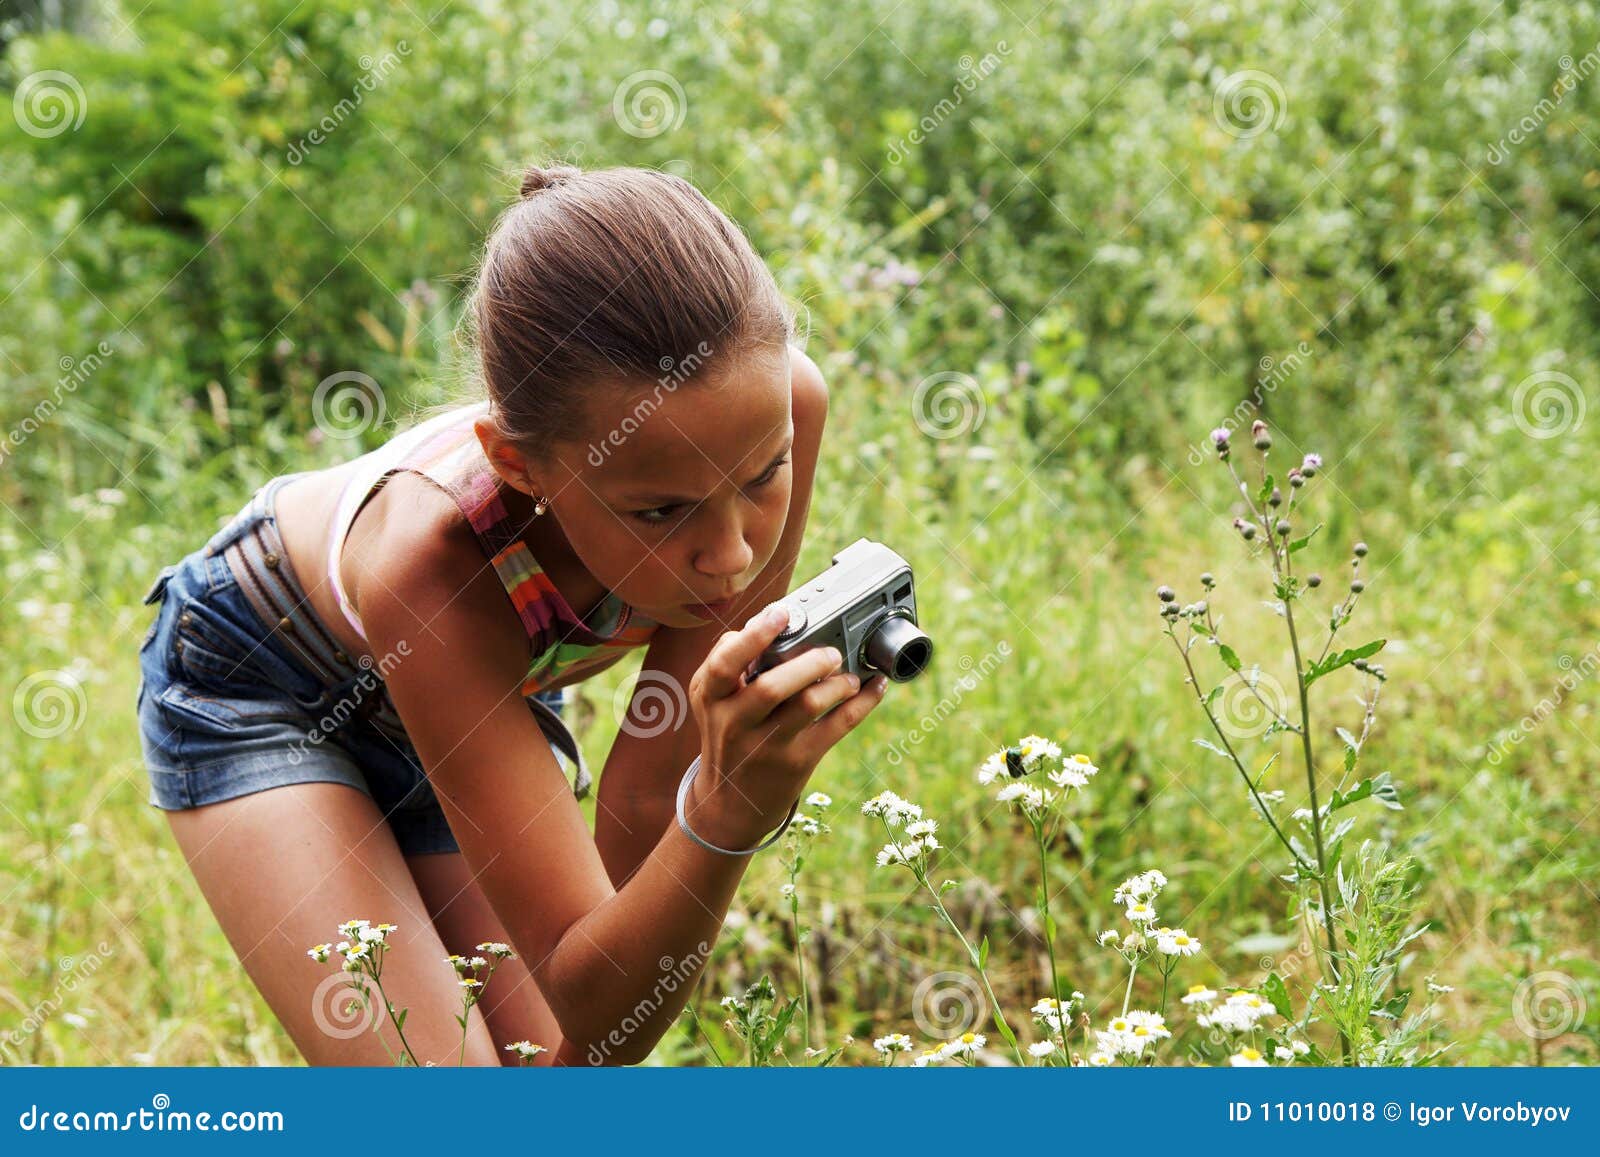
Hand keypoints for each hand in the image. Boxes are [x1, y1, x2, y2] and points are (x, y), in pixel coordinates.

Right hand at [684, 603, 887, 847]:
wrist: (729, 805)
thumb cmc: (727, 736)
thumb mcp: (711, 702)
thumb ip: (726, 662)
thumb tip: (762, 623)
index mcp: (711, 698)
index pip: (725, 664)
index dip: (754, 637)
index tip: (781, 614)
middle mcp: (734, 723)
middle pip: (772, 687)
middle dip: (808, 663)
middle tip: (830, 653)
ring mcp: (767, 746)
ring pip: (808, 705)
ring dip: (838, 684)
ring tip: (849, 677)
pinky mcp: (797, 762)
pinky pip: (838, 726)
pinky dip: (862, 703)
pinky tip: (873, 688)